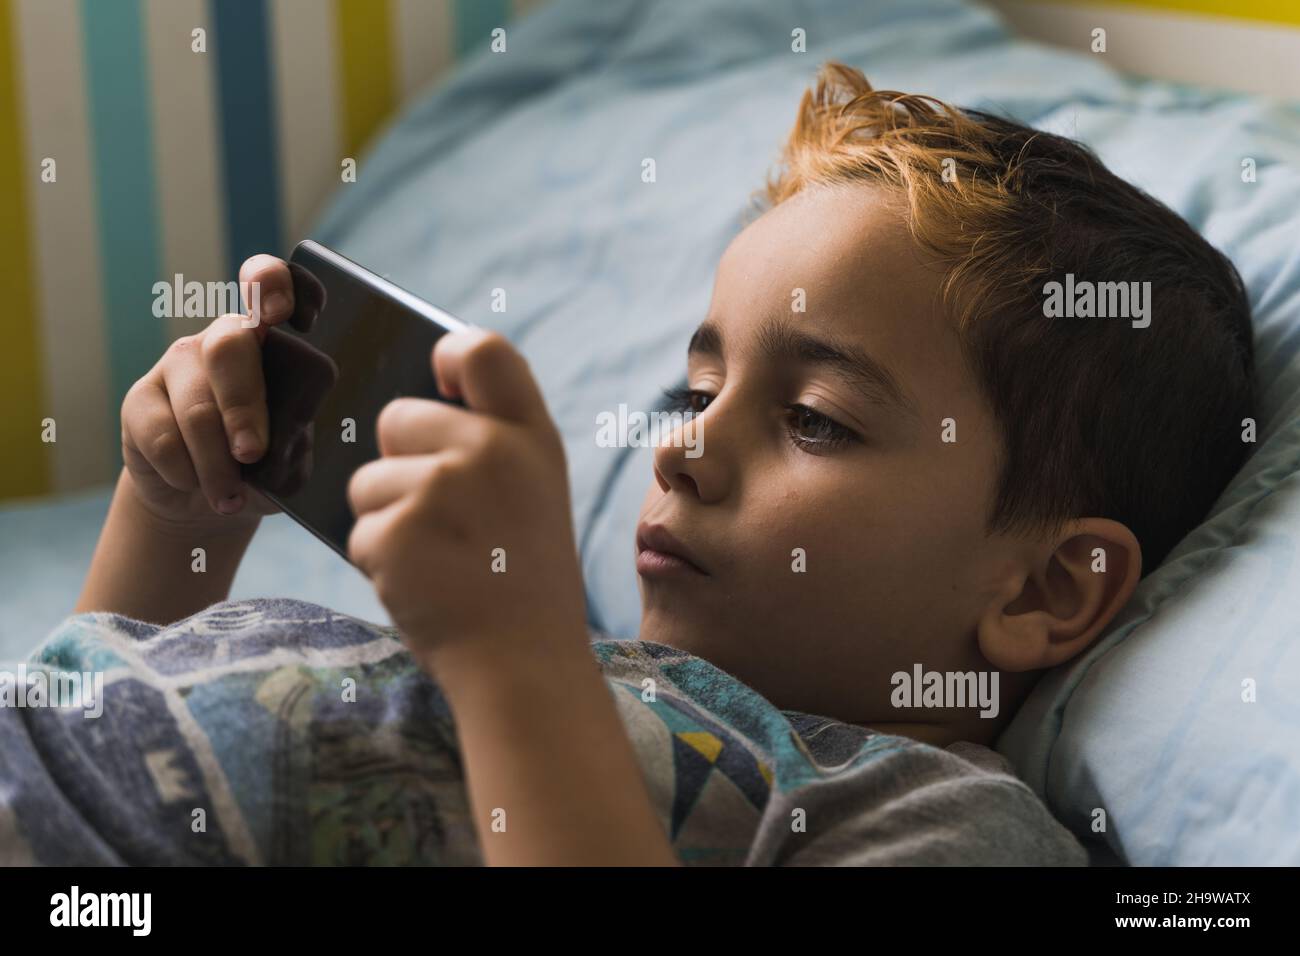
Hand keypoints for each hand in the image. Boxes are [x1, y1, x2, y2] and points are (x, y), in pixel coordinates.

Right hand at [120, 254, 295, 530]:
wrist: (205, 499)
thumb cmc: (261, 468)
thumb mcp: (291, 455)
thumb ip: (296, 437)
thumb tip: (291, 433)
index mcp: (271, 342)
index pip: (270, 286)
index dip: (273, 284)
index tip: (283, 311)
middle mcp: (222, 342)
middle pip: (229, 348)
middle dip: (243, 408)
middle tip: (252, 454)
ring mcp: (178, 366)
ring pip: (197, 408)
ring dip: (216, 463)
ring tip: (230, 498)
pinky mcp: (140, 399)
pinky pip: (163, 437)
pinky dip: (186, 472)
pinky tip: (196, 486)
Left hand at [346, 329, 587, 669]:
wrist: (524, 665)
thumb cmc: (525, 582)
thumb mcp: (537, 496)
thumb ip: (494, 444)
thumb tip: (415, 407)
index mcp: (530, 437)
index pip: (483, 351)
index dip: (449, 354)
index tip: (439, 380)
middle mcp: (488, 450)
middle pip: (398, 417)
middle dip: (400, 462)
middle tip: (441, 518)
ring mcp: (438, 488)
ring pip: (369, 479)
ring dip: (386, 520)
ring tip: (438, 560)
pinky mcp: (395, 531)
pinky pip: (359, 529)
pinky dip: (380, 561)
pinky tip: (423, 585)